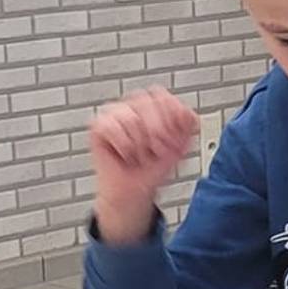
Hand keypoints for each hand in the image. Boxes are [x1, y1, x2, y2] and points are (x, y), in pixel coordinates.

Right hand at [89, 86, 198, 243]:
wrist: (135, 191)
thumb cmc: (153, 168)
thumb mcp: (180, 146)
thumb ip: (188, 125)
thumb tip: (188, 112)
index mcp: (154, 107)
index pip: (163, 97)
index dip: (171, 118)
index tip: (174, 137)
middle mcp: (133, 107)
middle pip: (147, 104)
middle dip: (158, 133)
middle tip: (156, 150)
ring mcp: (114, 114)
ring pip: (132, 120)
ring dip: (141, 145)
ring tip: (140, 155)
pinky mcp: (99, 126)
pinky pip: (114, 129)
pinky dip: (124, 147)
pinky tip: (126, 155)